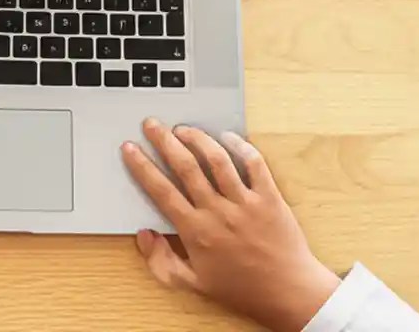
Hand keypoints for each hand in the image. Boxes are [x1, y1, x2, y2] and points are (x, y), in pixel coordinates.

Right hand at [122, 120, 339, 331]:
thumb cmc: (241, 290)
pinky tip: (227, 136)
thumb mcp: (193, 284)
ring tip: (183, 128)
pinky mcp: (269, 197)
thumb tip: (143, 235)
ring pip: (216, 159)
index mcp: (195, 231)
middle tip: (152, 125)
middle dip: (164, 141)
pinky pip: (254, 163)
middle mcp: (218, 212)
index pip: (161, 190)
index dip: (142, 166)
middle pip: (185, 166)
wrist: (288, 293)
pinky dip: (240, 146)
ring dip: (197, 138)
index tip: (130, 149)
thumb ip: (161, 262)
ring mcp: (244, 202)